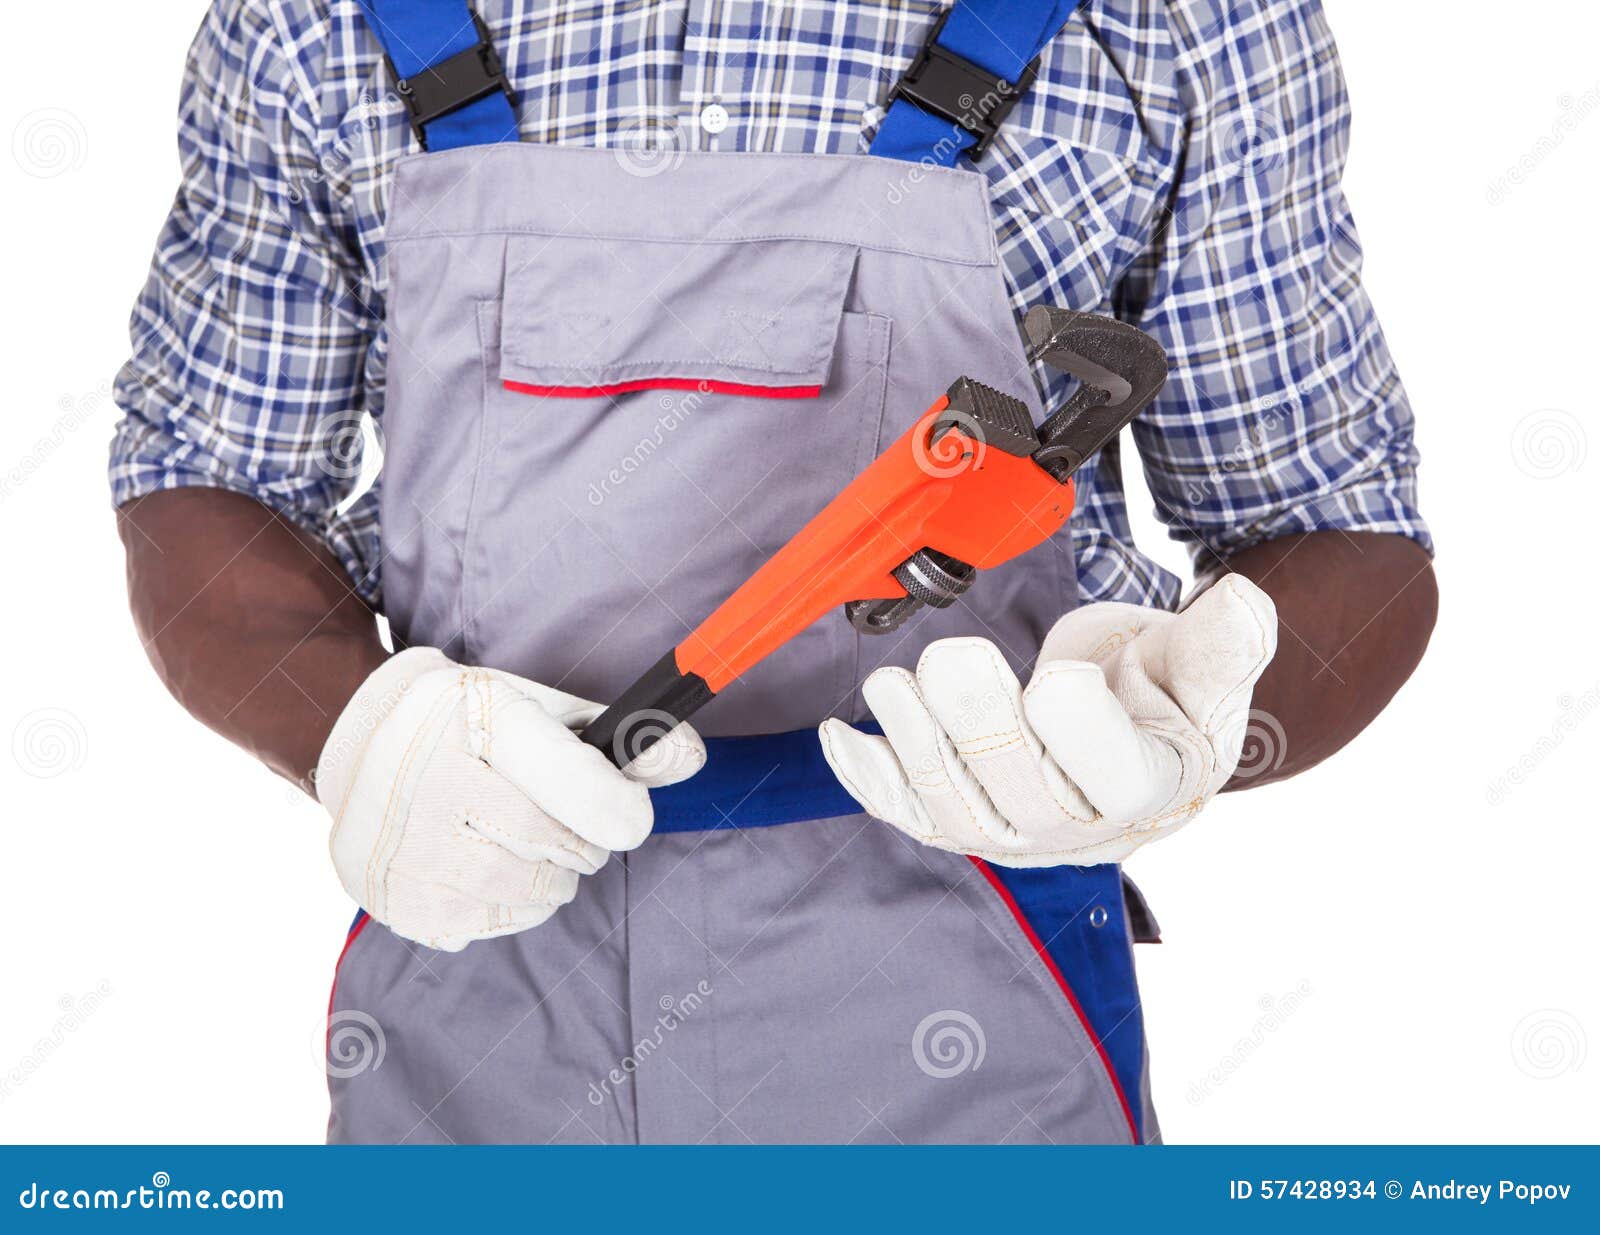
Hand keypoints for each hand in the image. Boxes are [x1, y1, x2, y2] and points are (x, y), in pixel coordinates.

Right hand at [317, 648, 703, 949]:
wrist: (365, 742)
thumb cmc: (476, 724)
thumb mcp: (546, 711)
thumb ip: (622, 740)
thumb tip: (690, 757)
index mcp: (482, 717)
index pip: (581, 786)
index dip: (623, 809)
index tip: (627, 811)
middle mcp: (431, 778)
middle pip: (559, 848)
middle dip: (583, 844)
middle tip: (565, 824)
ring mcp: (405, 843)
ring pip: (527, 894)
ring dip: (549, 880)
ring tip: (525, 846)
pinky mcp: (393, 896)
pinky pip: (487, 926)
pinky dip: (506, 908)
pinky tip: (484, 870)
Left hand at [819, 576, 1276, 865]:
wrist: (1129, 737)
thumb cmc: (1168, 699)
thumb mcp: (1206, 669)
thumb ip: (1222, 643)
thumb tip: (1242, 602)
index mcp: (1150, 789)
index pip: (1111, 774)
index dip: (1078, 727)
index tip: (1059, 676)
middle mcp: (1075, 828)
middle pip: (1018, 793)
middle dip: (975, 723)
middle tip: (951, 657)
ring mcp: (1010, 832)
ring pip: (951, 807)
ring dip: (910, 743)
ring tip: (891, 683)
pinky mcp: (958, 822)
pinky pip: (906, 811)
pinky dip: (866, 776)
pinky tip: (839, 737)